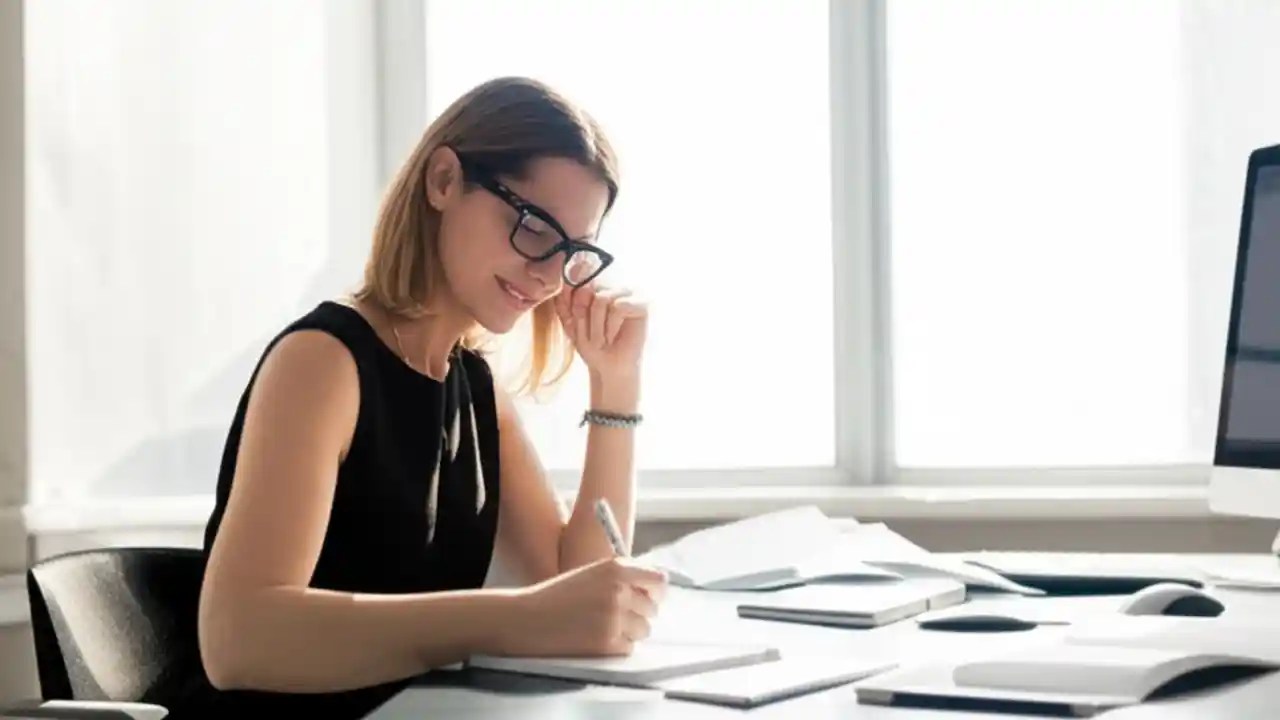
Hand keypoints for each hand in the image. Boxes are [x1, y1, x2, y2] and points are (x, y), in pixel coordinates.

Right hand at [506, 557, 667, 656]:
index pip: (658, 580)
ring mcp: (614, 617)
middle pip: (652, 608)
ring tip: (603, 628)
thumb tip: (655, 592)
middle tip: (615, 618)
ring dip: (629, 632)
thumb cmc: (558, 596)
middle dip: (639, 615)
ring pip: (644, 630)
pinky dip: (617, 647)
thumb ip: (622, 579)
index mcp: (616, 568)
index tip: (648, 599)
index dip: (655, 592)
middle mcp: (619, 590)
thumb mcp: (592, 575)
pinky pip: (629, 647)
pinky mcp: (608, 642)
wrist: (528, 618)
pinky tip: (596, 639)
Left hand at [554, 277, 646, 382]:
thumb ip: (564, 302)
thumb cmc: (592, 345)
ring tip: (601, 340)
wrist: (609, 369)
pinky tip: (613, 337)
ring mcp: (629, 292)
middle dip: (583, 317)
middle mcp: (613, 284)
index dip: (571, 304)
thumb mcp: (570, 323)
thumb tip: (566, 282)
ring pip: (601, 298)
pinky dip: (611, 326)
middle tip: (589, 336)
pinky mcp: (643, 303)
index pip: (576, 280)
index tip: (575, 324)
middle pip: (587, 288)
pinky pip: (619, 307)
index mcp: (596, 284)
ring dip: (597, 326)